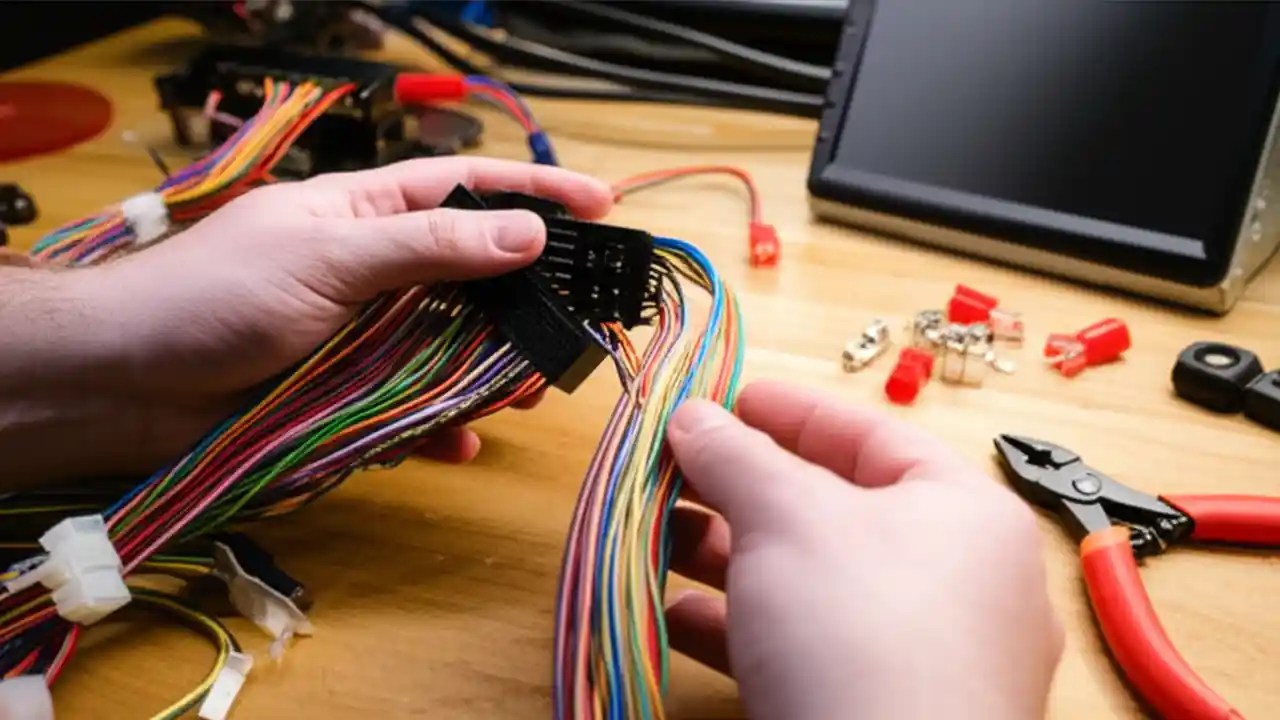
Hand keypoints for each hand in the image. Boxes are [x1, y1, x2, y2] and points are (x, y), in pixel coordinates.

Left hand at [0, 157, 612, 486]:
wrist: (124, 384)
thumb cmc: (212, 295)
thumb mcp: (329, 255)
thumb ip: (428, 245)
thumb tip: (525, 233)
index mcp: (369, 213)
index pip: (469, 192)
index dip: (537, 197)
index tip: (606, 208)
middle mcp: (376, 272)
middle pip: (475, 280)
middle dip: (526, 305)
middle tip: (574, 330)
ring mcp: (364, 337)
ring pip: (453, 351)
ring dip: (490, 373)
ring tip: (518, 393)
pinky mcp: (347, 396)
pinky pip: (413, 411)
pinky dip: (440, 430)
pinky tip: (462, 445)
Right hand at [663, 381, 1062, 719]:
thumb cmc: (862, 636)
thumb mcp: (788, 519)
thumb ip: (738, 456)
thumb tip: (693, 416)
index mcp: (965, 513)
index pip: (872, 435)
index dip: (791, 410)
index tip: (726, 399)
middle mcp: (961, 583)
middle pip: (836, 511)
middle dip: (744, 489)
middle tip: (675, 471)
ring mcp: (929, 657)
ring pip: (815, 585)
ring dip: (730, 559)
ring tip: (661, 540)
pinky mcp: (886, 712)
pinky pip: (810, 650)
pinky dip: (743, 629)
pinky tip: (681, 620)